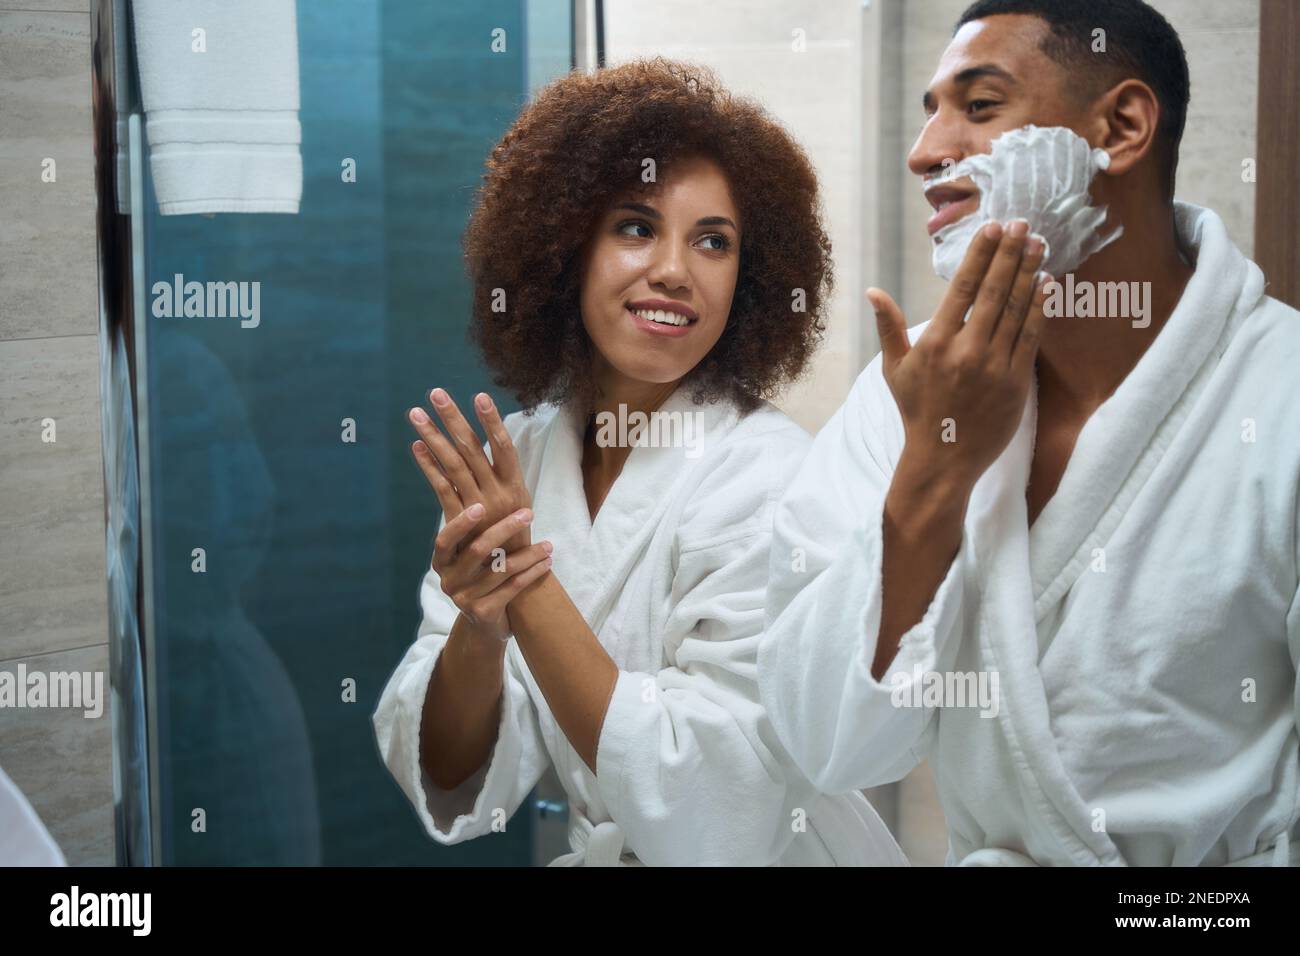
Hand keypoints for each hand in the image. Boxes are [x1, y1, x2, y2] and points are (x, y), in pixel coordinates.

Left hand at [408, 389, 531, 552]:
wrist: (513, 578)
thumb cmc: (515, 535)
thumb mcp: (518, 504)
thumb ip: (502, 477)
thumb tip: (486, 443)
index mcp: (516, 486)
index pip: (504, 446)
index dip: (491, 421)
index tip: (479, 396)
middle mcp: (499, 494)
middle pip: (472, 449)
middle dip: (453, 419)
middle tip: (436, 394)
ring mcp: (479, 507)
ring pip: (453, 464)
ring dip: (433, 436)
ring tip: (417, 414)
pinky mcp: (461, 521)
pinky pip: (441, 488)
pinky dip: (428, 466)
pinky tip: (416, 447)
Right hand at [428, 504, 552, 641]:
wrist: (484, 624)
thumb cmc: (481, 579)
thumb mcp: (470, 558)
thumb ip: (473, 532)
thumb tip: (482, 489)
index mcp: (441, 562)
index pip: (445, 539)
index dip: (461, 523)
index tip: (481, 505)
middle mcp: (449, 580)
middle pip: (477, 550)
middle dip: (506, 529)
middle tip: (529, 513)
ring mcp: (464, 599)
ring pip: (501, 569)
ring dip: (529, 554)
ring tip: (549, 545)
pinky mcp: (483, 613)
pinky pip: (513, 587)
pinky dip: (533, 573)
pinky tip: (547, 563)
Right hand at [867, 219, 1049, 489]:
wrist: (943, 458)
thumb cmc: (917, 411)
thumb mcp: (894, 369)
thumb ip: (889, 327)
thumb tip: (873, 291)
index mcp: (936, 343)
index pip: (963, 287)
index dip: (981, 254)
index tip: (993, 227)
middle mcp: (966, 350)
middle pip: (995, 291)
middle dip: (1010, 253)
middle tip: (1022, 224)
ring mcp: (994, 366)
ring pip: (1017, 310)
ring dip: (1029, 273)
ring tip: (1038, 245)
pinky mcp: (1016, 382)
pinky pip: (1031, 336)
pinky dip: (1040, 308)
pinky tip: (1047, 284)